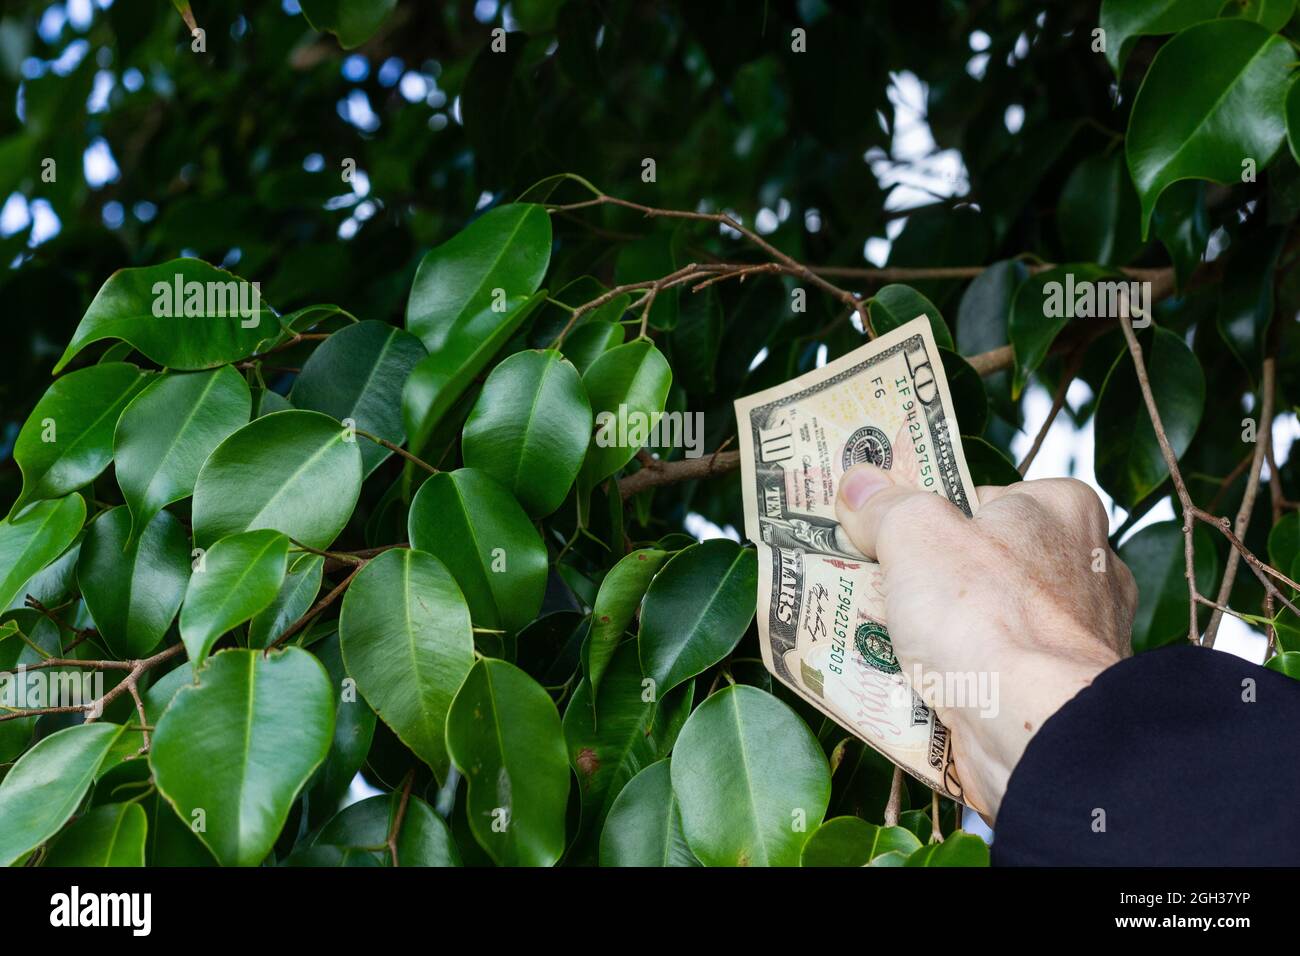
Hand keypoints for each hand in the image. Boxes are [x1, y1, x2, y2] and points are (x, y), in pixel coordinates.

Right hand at [834, 464, 1136, 819]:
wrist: (1034, 729)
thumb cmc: (987, 617)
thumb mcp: (916, 534)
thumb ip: (885, 505)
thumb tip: (858, 484)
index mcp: (1065, 511)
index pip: (983, 497)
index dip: (930, 515)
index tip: (886, 534)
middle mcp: (1086, 569)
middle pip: (983, 562)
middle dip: (930, 579)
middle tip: (877, 589)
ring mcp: (1080, 637)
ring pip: (986, 621)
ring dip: (939, 635)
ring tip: (888, 642)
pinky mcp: (1062, 693)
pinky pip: (995, 673)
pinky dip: (958, 679)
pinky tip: (919, 685)